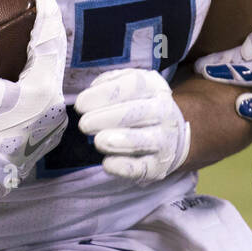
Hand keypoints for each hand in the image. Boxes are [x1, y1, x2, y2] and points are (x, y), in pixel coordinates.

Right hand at [0, 0, 67, 195]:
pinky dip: (42, 76)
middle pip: (56, 57)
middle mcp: (56, 103)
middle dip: (49, 30)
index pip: (49, 40)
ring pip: (54, 76)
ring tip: (36, 37)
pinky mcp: (46, 132)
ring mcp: (54, 120)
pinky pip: (49, 94)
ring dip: (46, 54)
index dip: (47, 12)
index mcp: (43, 88)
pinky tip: (31, 74)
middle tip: (42, 7)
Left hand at [75, 69, 190, 185]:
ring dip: (119, 142)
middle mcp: (163, 112)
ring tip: (99, 141)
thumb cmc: (140, 106)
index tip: (81, 104)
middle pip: (136, 113)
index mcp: (154, 88)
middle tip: (84, 124)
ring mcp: (163, 140)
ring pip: (142, 141)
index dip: (104, 94)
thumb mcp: (130, 84)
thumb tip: (91, 92)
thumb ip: (110, 82)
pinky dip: (123, 167)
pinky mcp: (157, 166)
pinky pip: (141, 168)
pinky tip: (108, 163)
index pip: (132, 85)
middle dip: (107, 118)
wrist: (170, 136)